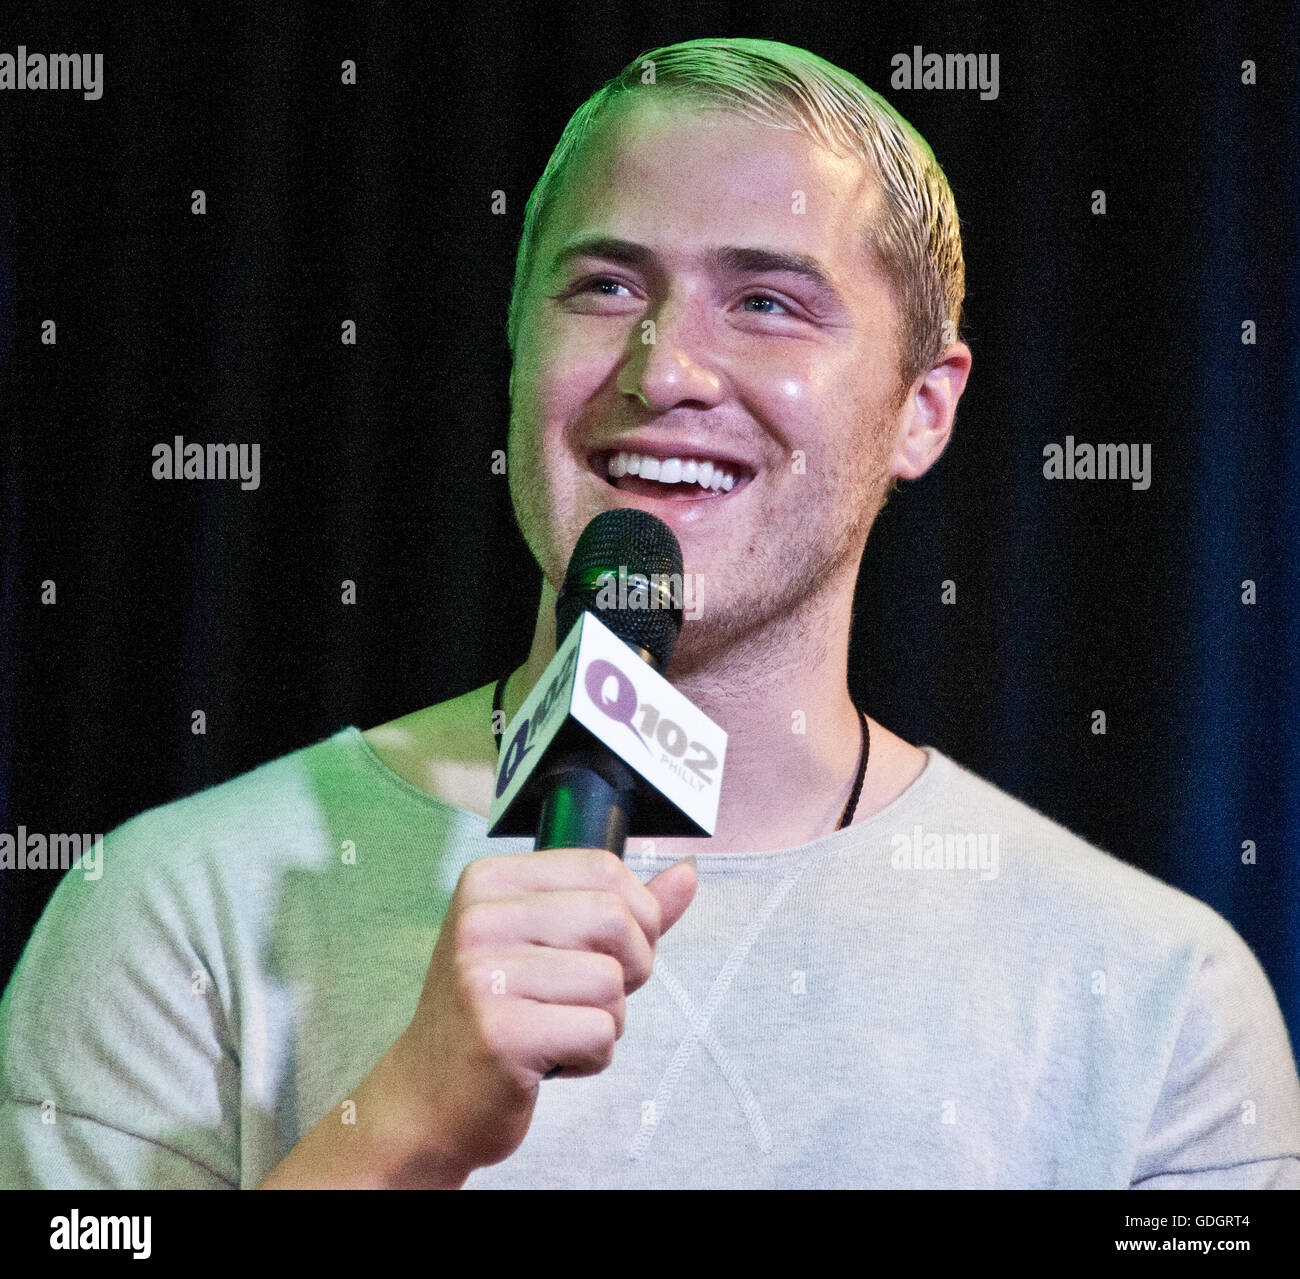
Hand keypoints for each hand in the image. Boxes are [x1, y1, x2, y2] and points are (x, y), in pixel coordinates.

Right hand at [388, 847, 696, 1179]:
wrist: (428, 1099)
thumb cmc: (500, 1013)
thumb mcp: (550, 943)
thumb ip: (622, 909)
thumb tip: (688, 876)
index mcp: (490, 880)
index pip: (602, 867)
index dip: (635, 915)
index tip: (608, 952)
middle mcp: (481, 918)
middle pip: (615, 918)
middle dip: (631, 969)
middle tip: (587, 1000)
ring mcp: (484, 974)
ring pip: (612, 981)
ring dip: (607, 1021)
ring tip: (557, 1031)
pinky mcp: (499, 1034)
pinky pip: (598, 1034)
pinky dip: (592, 1059)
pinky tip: (549, 1062)